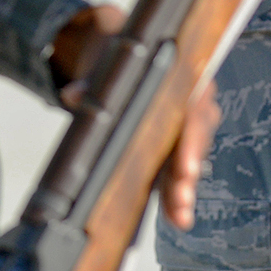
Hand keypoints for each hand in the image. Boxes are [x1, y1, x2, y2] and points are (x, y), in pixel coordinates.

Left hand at [49, 6, 218, 231]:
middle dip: (188, 172)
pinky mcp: (171, 145)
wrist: (111, 51)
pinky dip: (176, 194)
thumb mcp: (103, 62)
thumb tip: (73, 95)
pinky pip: (177, 170)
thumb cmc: (114, 54)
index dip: (190, 139)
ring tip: (179, 216)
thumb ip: (90, 80)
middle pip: (196, 138)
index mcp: (181, 74)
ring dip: (184, 189)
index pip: (193, 108)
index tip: (183, 167)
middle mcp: (190, 99)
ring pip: (189, 158)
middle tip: (181, 199)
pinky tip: (176, 218)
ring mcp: (182, 124)